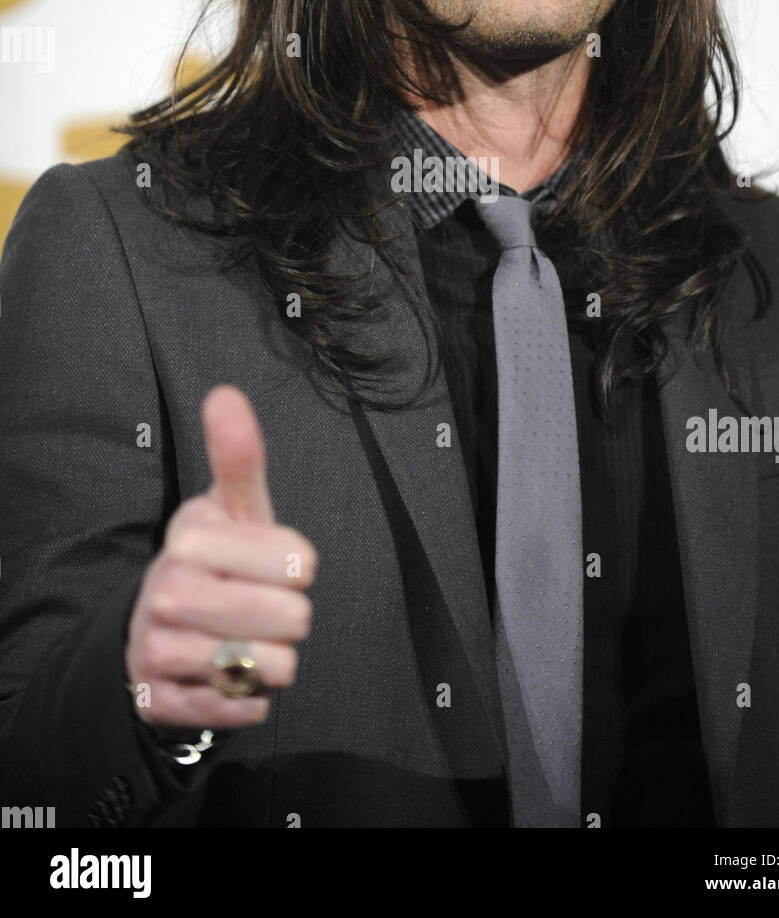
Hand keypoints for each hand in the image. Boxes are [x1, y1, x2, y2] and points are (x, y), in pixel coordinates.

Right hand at [124, 385, 316, 731]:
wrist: (154, 631)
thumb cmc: (215, 561)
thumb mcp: (232, 509)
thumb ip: (239, 456)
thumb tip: (225, 394)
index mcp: (193, 538)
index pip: (301, 563)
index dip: (297, 568)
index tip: (269, 565)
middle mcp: (168, 591)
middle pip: (293, 619)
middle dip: (288, 618)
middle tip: (257, 607)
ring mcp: (160, 649)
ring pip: (273, 667)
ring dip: (271, 661)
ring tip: (241, 640)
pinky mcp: (163, 701)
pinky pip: (246, 707)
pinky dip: (248, 697)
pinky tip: (225, 675)